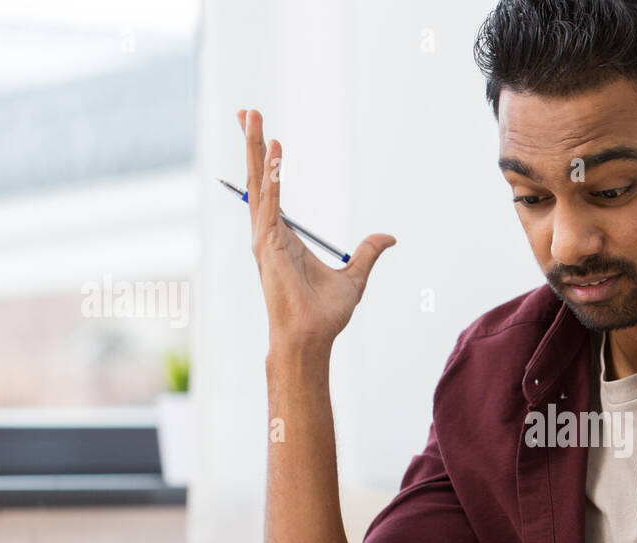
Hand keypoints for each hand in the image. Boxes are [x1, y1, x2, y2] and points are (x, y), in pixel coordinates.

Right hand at [238, 108, 394, 356]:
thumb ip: (367, 253)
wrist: (312, 339)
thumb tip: (389, 238)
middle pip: (259, 179)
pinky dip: (273, 177)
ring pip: (259, 184)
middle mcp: (268, 234)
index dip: (269, 162)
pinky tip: (275, 152)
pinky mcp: (268, 246)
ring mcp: (265, 239)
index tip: (268, 135)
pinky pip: (271, 204)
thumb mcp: (355, 276)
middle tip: (247, 110)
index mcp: (283, 238)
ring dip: (256, 148)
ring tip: (253, 116)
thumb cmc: (325, 315)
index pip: (272, 190)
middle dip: (253, 143)